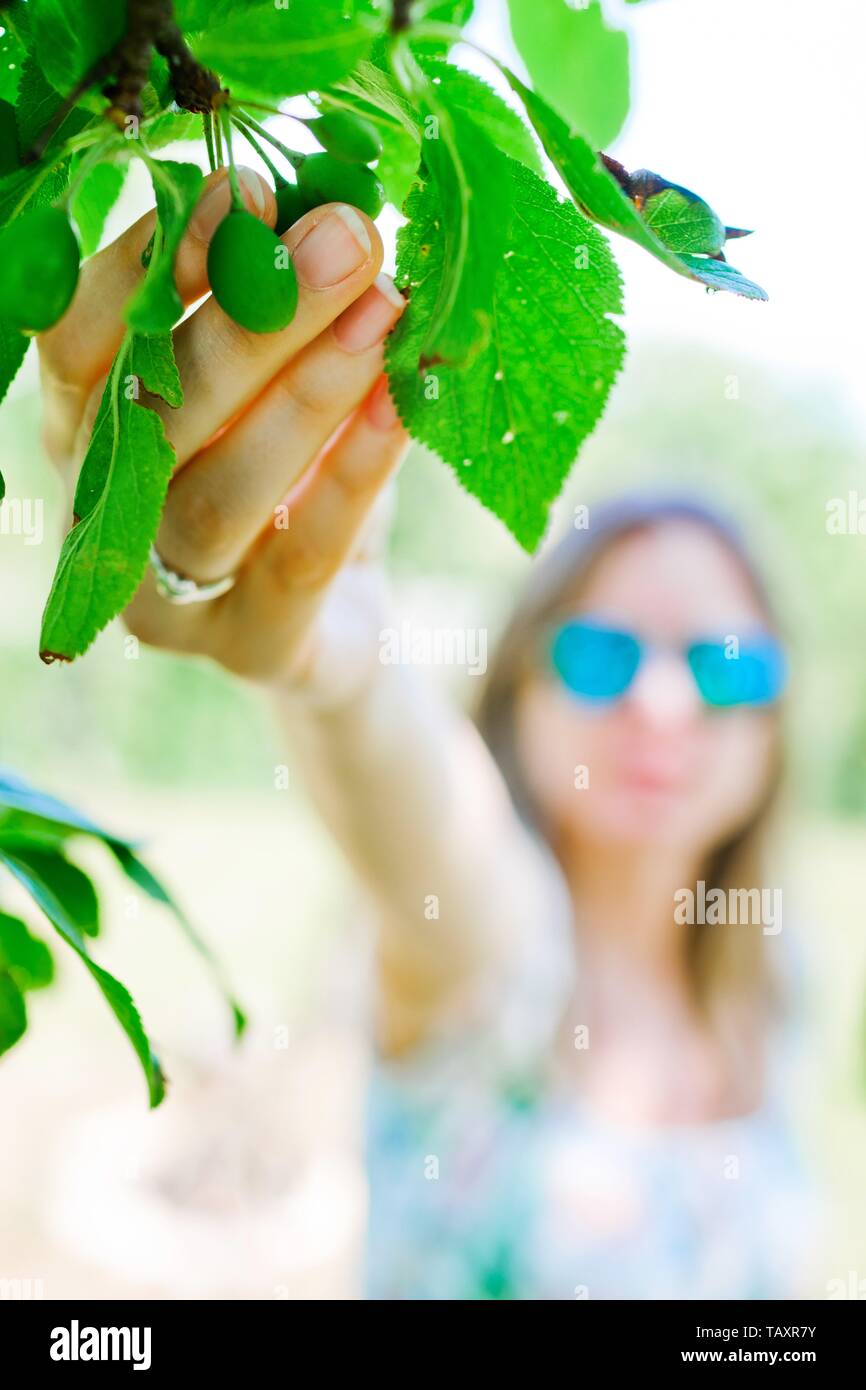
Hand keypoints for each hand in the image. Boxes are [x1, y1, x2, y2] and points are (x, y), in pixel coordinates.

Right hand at [38, 166, 408, 702]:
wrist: (335, 624)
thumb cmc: (293, 479)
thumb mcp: (275, 385)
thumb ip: (278, 313)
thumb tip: (323, 206)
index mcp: (87, 428)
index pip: (81, 340)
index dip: (150, 265)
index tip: (245, 191)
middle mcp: (105, 511)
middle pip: (155, 412)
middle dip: (252, 315)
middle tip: (344, 236)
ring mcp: (166, 598)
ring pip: (215, 495)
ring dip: (303, 396)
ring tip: (382, 312)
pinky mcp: (247, 648)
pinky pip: (300, 560)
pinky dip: (352, 477)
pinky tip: (401, 404)